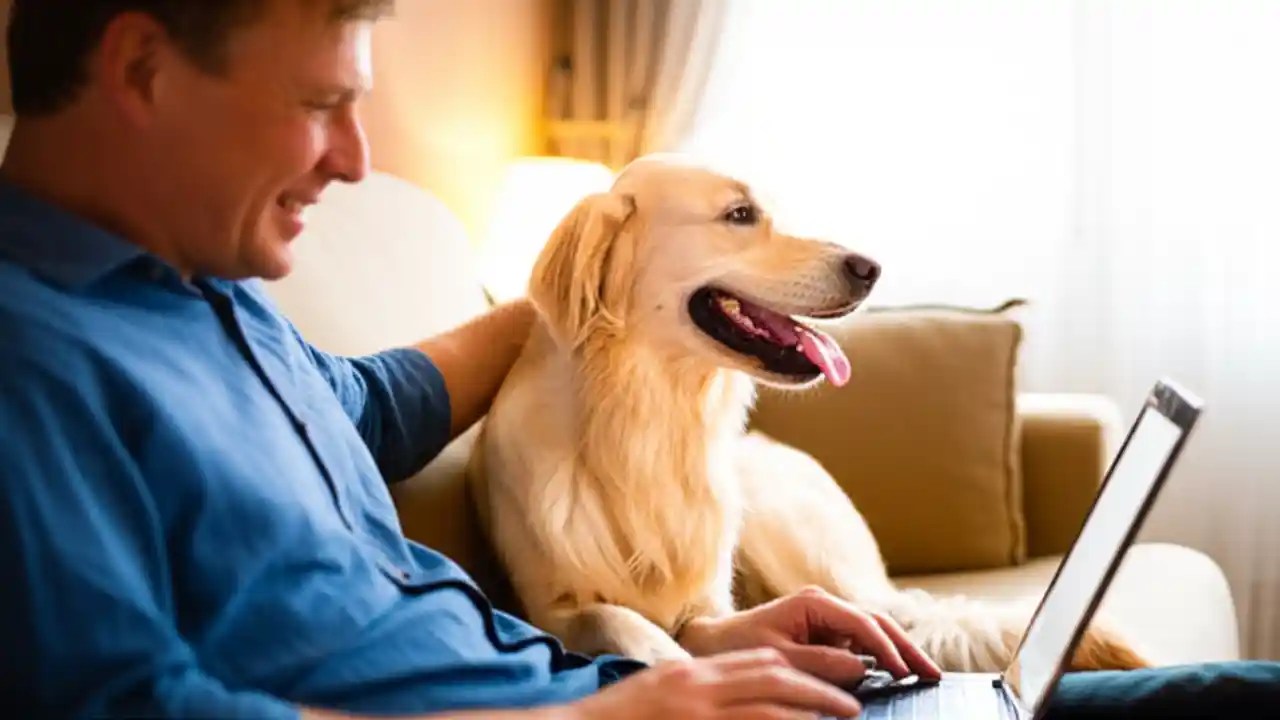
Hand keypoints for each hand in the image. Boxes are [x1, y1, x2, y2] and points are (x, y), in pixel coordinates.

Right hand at [567, 647, 862, 719]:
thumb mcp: (660, 702)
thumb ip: (698, 700)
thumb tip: (741, 708)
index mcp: (688, 677)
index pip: (754, 661)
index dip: (800, 666)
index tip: (832, 674)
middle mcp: (692, 687)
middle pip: (769, 672)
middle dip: (817, 681)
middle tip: (855, 693)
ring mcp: (691, 710)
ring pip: (765, 701)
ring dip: (811, 705)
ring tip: (848, 714)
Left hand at [676, 587, 941, 687]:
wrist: (715, 642)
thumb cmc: (741, 645)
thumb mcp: (778, 657)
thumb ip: (819, 662)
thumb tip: (862, 668)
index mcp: (813, 602)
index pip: (862, 623)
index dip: (886, 649)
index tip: (903, 672)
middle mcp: (825, 606)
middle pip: (878, 622)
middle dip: (906, 647)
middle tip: (932, 673)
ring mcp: (827, 619)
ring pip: (874, 632)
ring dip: (899, 652)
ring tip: (925, 674)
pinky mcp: (826, 634)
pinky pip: (861, 645)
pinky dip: (882, 658)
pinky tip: (898, 674)